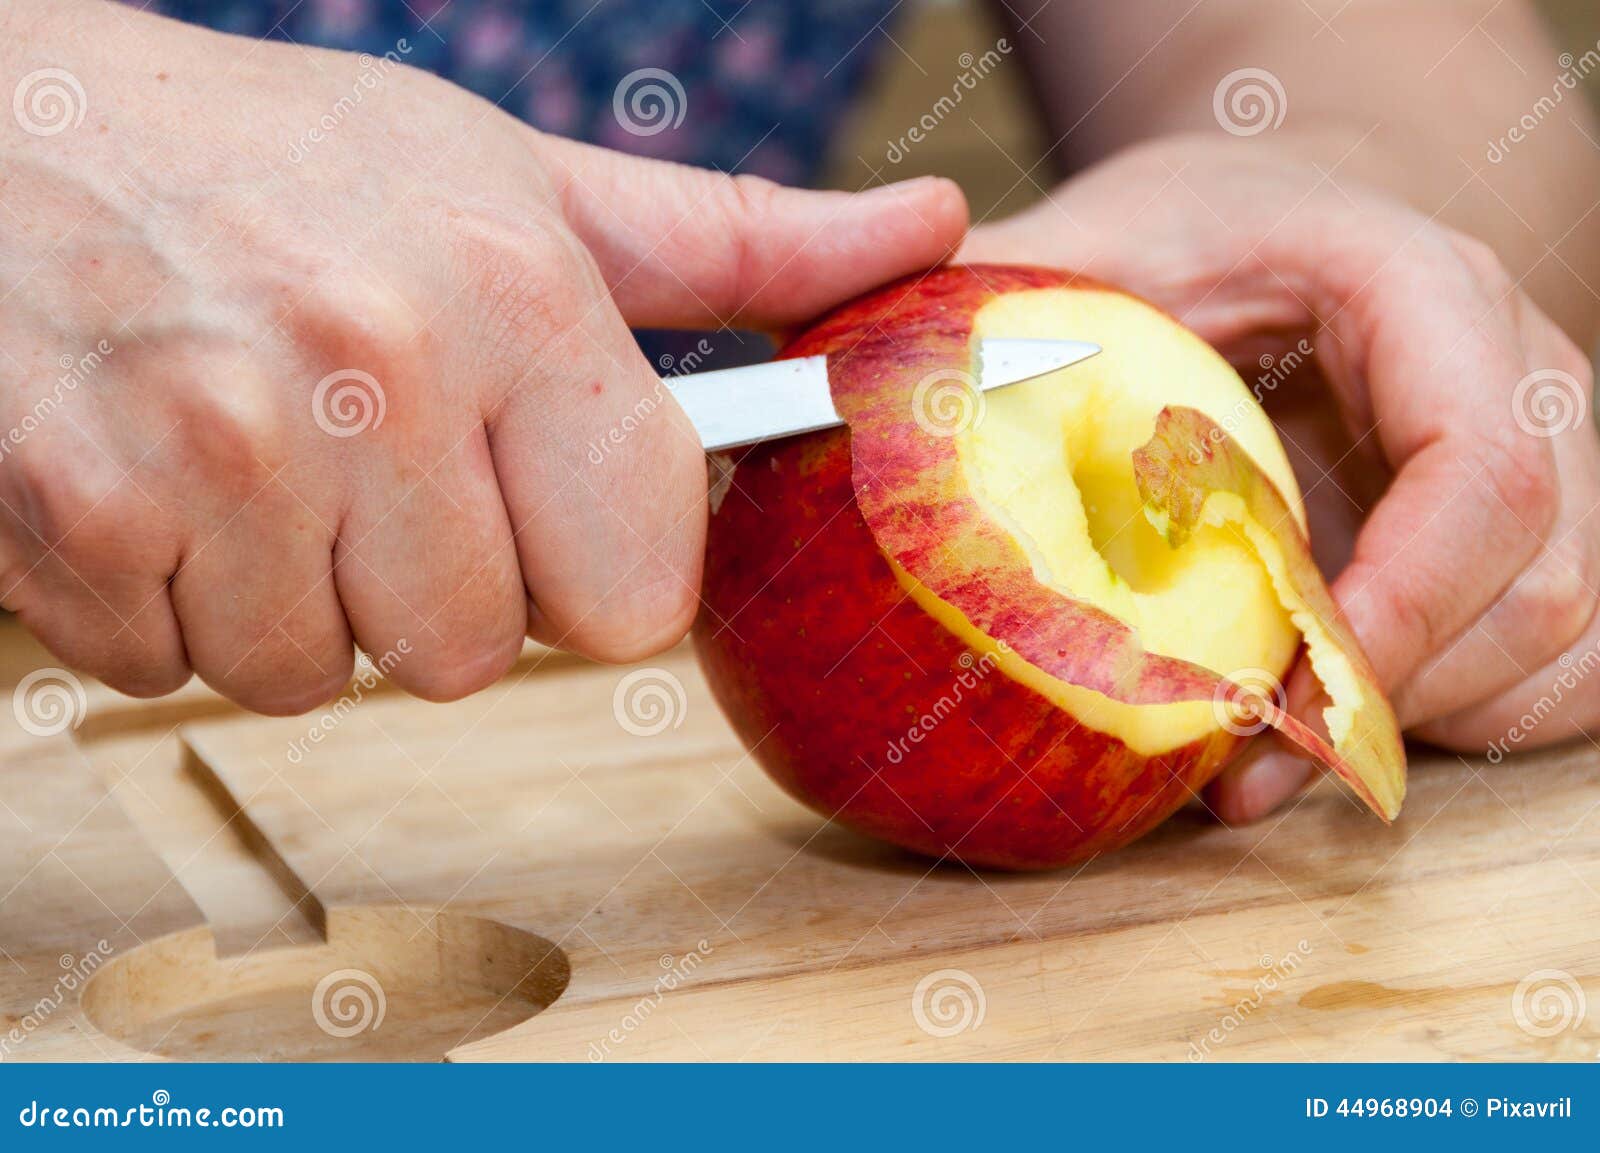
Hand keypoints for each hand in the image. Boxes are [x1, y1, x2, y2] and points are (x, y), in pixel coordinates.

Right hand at [0, 1, 966, 711]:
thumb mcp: (514, 179)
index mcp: (521, 297)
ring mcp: (220, 451)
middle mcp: (381, 371)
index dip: (579, 568)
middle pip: (472, 654)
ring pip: (315, 678)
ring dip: (283, 596)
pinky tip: (147, 477)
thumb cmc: (279, 162)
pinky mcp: (77, 519)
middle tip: (352, 453)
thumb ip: (734, 240)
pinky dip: (160, 603)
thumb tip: (927, 227)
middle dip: (419, 582)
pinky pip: (174, 669)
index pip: (636, 595)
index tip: (520, 499)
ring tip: (242, 453)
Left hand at [963, 134, 1596, 820]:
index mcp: (1423, 294)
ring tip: (1268, 768)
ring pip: (1565, 644)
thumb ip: (997, 300)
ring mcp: (1554, 462)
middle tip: (1240, 778)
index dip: (1398, 607)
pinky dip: (1461, 724)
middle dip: (1392, 701)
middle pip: (1542, 582)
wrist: (1291, 220)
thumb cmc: (1197, 231)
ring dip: (1422, 730)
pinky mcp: (1538, 534)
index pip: (1478, 466)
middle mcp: (1521, 379)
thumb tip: (834, 389)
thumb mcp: (1095, 238)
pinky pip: (1564, 667)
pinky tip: (1337, 735)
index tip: (1274, 702)